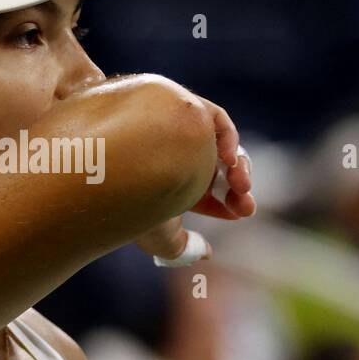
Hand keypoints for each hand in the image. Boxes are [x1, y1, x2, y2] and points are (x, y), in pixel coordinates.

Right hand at [135, 96, 254, 261]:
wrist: (112, 165)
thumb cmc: (131, 205)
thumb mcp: (159, 237)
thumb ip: (184, 249)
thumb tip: (207, 251)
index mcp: (162, 181)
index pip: (203, 191)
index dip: (225, 204)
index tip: (238, 214)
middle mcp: (169, 154)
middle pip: (215, 168)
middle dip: (237, 189)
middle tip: (246, 206)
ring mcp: (176, 130)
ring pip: (220, 147)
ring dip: (238, 167)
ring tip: (241, 185)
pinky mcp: (181, 107)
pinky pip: (214, 119)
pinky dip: (228, 138)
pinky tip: (230, 160)